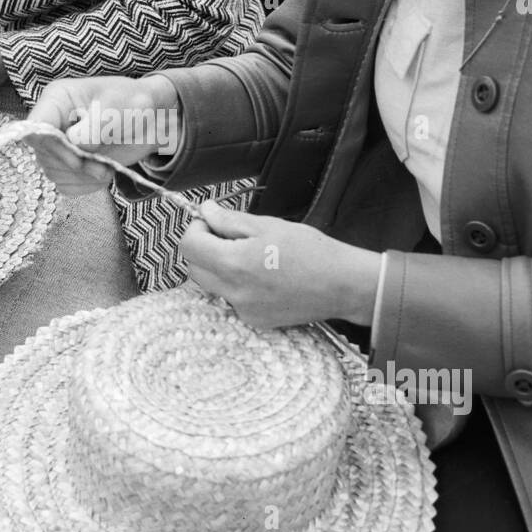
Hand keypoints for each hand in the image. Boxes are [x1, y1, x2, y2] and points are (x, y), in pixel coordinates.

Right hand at [25, 73, 181, 197]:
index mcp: (58, 99)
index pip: (35, 126)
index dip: (50, 145)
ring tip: (107, 166)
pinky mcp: (70, 166)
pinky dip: (87, 185)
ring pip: (54, 173)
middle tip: (102, 166)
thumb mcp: (119, 107)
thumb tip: (74, 144)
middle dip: (74, 165)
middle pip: (43, 154)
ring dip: (83, 177)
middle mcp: (53, 123)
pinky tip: (103, 171)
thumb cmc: (134, 104)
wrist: (151, 122)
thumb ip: (96, 125)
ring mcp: (59, 146)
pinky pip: (67, 185)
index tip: (78, 154)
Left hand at [180, 202, 381, 329]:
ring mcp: (243, 309)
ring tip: (248, 255)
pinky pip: (231, 299)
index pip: (189, 246)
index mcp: (234, 264)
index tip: (211, 222)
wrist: (342, 285)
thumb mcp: (268, 225)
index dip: (196, 228)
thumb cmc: (312, 252)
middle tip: (226, 235)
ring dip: (218, 267)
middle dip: (203, 248)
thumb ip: (230, 220)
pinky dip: (236, 284)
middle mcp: (233, 292)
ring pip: (211, 285)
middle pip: (194, 268)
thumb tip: (206, 212)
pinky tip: (262, 275)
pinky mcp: (254, 320)